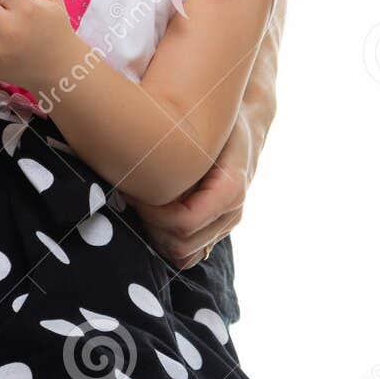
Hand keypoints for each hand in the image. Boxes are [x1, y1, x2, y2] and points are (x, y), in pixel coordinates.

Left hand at [129, 119, 251, 268]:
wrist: (247, 126)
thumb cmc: (220, 123)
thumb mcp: (204, 129)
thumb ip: (180, 150)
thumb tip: (143, 160)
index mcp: (230, 190)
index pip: (184, 222)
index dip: (151, 212)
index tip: (133, 190)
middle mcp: (231, 214)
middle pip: (180, 245)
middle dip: (150, 224)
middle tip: (132, 197)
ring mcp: (225, 225)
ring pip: (183, 255)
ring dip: (156, 235)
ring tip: (142, 205)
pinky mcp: (216, 229)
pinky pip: (188, 254)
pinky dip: (167, 243)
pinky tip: (154, 216)